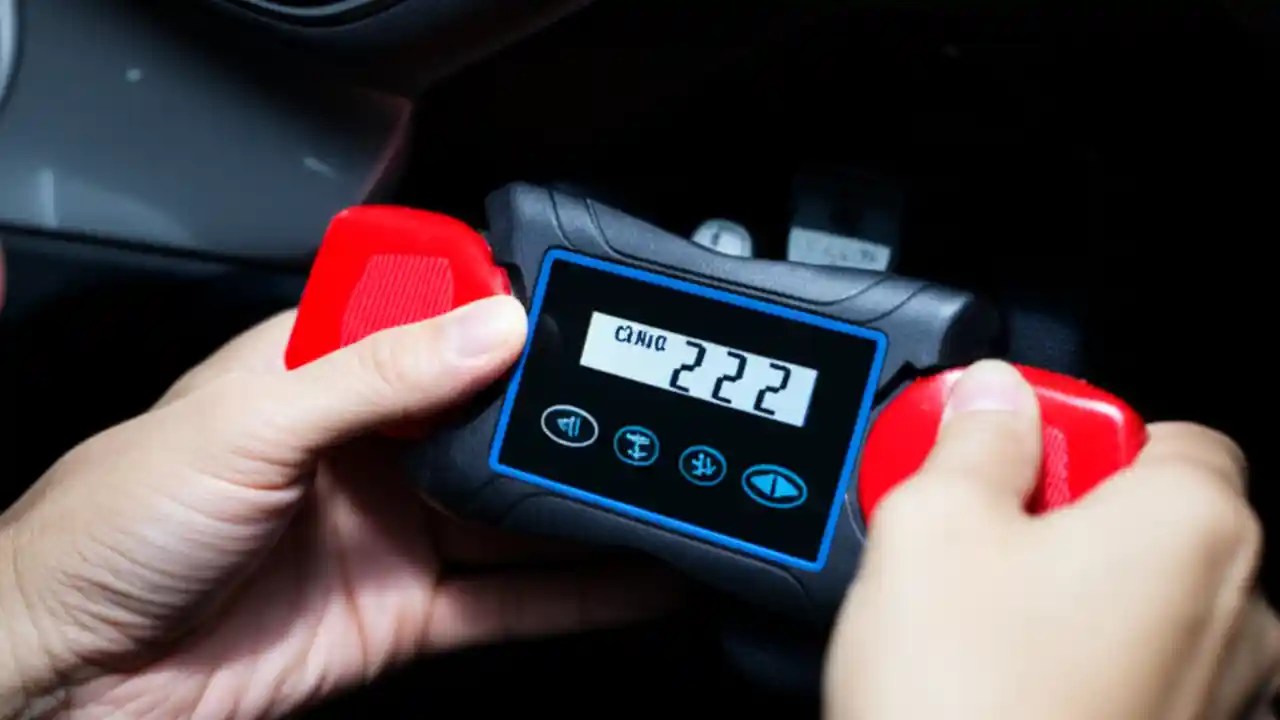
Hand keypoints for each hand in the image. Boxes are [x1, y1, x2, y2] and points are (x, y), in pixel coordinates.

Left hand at [0, 297, 681, 718]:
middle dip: (565, 414)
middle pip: (494, 419)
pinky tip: (638, 576)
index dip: (512, 315)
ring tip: (666, 483)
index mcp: (325, 373)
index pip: (441, 322)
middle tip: (644, 408)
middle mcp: (371, 446)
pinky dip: (581, 594)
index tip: (587, 314)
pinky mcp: (407, 610)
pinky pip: (512, 599)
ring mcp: (395, 529)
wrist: (73, 675)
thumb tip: (489, 326)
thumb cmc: (112, 526)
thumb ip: (374, 372)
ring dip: (586, 501)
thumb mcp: (245, 423)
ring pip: (516, 511)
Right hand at [825, 360, 1278, 719]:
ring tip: (978, 626)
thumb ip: (973, 439)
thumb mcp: (929, 527)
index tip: (1006, 463)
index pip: (1164, 432)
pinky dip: (1092, 670)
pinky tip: (1011, 688)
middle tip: (976, 544)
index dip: (1074, 436)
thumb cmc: (965, 701)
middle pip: (1157, 523)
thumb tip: (990, 398)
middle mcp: (1238, 614)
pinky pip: (1148, 680)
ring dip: (1078, 599)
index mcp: (1191, 526)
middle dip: (1069, 520)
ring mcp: (1225, 701)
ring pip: (1150, 608)